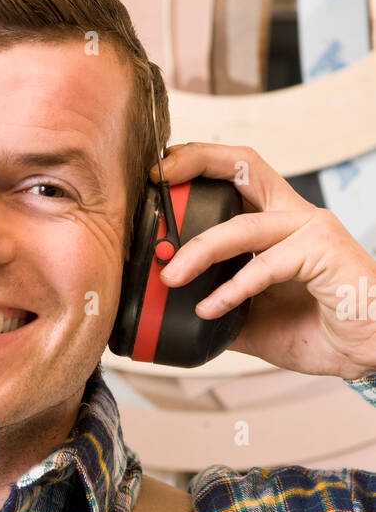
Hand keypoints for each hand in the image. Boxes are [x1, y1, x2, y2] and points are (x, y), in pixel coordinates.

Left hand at [149, 143, 375, 379]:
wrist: (366, 350)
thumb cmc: (316, 328)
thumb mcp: (251, 319)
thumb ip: (216, 305)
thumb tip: (169, 311)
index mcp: (277, 222)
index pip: (235, 174)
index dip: (197, 165)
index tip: (157, 176)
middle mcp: (294, 216)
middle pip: (244, 165)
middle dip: (197, 162)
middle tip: (157, 177)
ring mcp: (311, 230)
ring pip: (244, 225)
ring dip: (200, 249)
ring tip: (169, 276)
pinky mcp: (324, 252)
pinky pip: (266, 266)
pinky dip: (232, 290)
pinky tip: (209, 309)